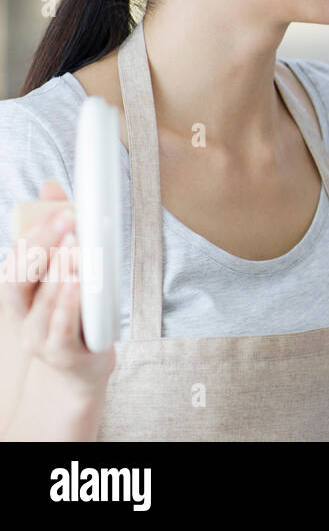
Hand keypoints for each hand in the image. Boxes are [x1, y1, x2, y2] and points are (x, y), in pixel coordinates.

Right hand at [1, 181, 116, 396]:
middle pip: (19, 279)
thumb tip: (51, 187)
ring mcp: (38, 338)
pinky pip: (60, 328)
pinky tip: (79, 284)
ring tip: (76, 246)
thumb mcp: (67, 274)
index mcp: (21, 296)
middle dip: (42, 245)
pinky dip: (67, 304)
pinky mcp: (62, 355)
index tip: (61, 208)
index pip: (16, 261)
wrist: (81, 372)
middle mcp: (22, 316)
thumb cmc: (75, 316)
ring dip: (58, 272)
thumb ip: (59, 233)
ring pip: (40, 303)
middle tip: (69, 218)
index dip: (35, 234)